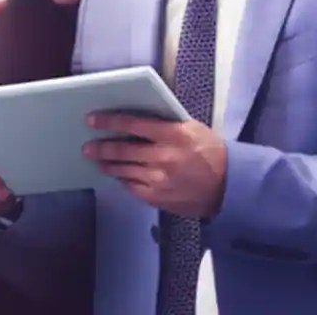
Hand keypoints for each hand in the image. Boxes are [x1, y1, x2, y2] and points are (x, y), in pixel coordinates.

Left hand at [83, 113, 226, 217]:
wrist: (229, 185)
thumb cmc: (210, 151)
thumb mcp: (191, 129)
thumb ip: (164, 124)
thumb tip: (134, 120)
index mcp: (173, 134)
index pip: (133, 124)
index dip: (109, 121)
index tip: (92, 120)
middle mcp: (164, 157)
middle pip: (123, 149)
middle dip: (101, 147)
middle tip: (87, 146)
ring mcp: (159, 179)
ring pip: (123, 170)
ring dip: (107, 164)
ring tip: (97, 160)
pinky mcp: (158, 197)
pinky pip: (132, 187)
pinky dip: (123, 179)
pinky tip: (117, 175)